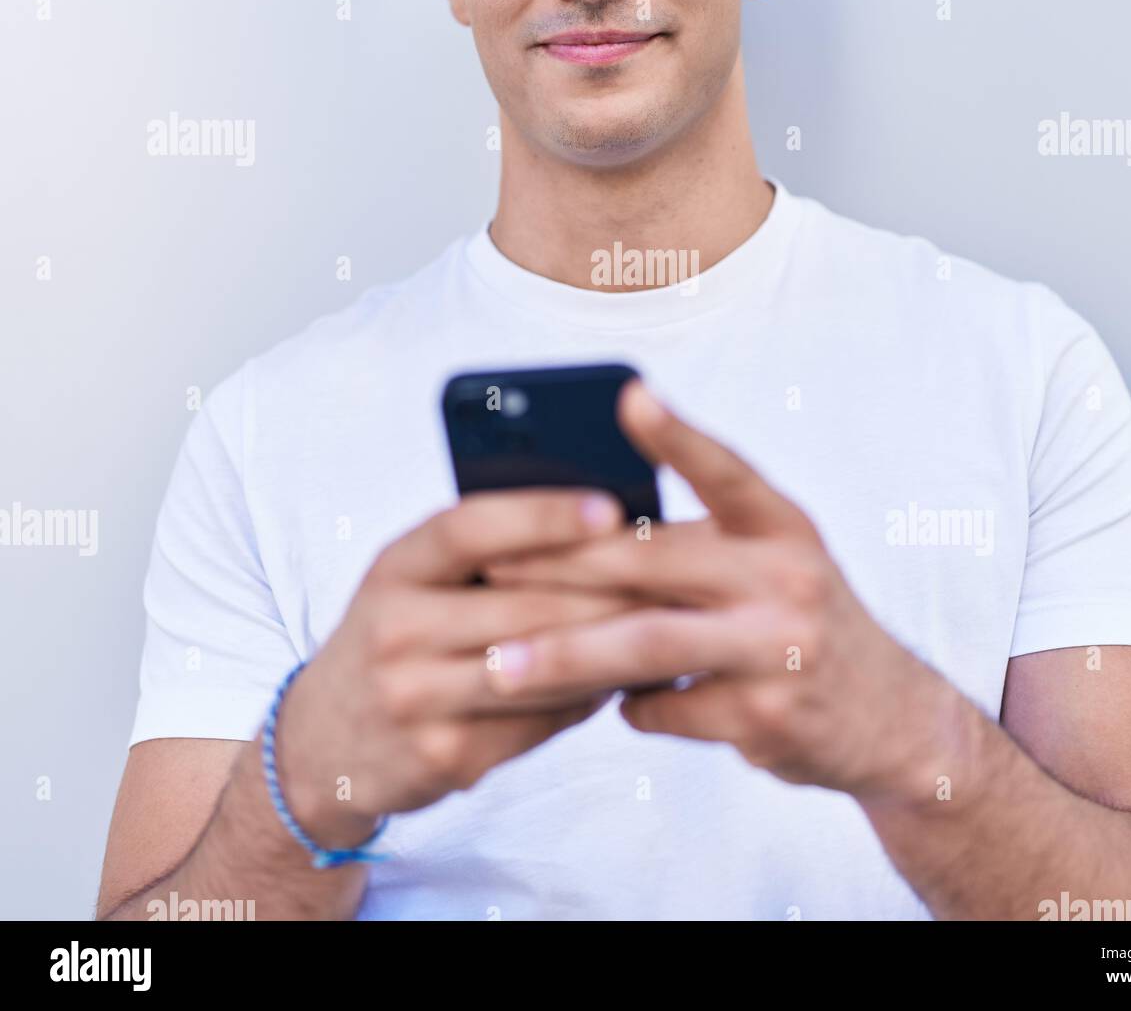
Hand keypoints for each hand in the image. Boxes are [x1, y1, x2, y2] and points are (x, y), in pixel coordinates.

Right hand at [274, 488, 636, 847]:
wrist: (322, 744)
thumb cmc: (397, 637)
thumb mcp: (413, 579)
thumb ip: (484, 552)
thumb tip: (601, 523)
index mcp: (395, 567)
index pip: (469, 528)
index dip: (541, 516)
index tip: (610, 507)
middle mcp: (396, 628)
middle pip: (521, 604)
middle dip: (608, 590)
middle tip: (675, 575)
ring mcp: (415, 698)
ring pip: (539, 668)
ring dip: (609, 647)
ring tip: (667, 622)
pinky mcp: (444, 756)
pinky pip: (539, 722)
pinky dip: (587, 697)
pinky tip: (620, 676)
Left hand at [483, 381, 947, 800]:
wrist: (893, 720)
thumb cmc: (800, 622)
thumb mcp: (776, 563)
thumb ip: (701, 547)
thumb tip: (584, 537)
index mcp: (784, 525)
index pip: (726, 469)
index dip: (677, 433)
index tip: (626, 395)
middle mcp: (787, 576)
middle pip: (654, 561)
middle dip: (560, 565)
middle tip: (489, 566)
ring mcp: (780, 648)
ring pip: (648, 643)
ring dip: (565, 655)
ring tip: (499, 665)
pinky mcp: (767, 718)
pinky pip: (668, 710)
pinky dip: (628, 706)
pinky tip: (610, 702)